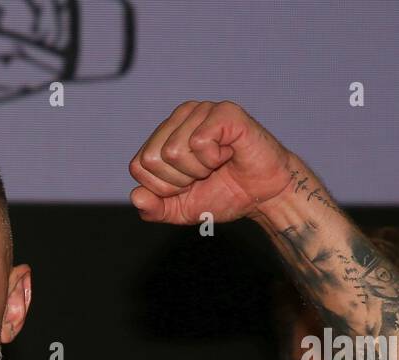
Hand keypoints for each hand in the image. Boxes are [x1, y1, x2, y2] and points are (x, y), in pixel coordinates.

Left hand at [129, 101, 292, 224]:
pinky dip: (214, 159)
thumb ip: (154, 209)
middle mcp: (180, 116)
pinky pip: (199, 142)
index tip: (188, 184)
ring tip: (217, 164)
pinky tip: (229, 153)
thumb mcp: (180, 210)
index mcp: (164, 135)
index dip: (163, 187)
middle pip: (152, 158)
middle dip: (179, 180)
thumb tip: (136, 197)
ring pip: (174, 151)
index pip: (138, 165)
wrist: (263, 196)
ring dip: (199, 170)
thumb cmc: (223, 195)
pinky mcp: (224, 111)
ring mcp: (202, 110)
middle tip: (204, 174)